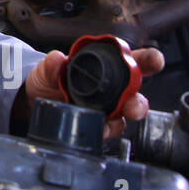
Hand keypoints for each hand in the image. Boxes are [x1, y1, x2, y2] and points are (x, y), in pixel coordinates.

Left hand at [22, 45, 164, 139]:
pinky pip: (108, 131)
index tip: (155, 59)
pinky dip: (105, 131)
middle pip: (136, 96)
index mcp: (107, 68)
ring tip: (114, 119)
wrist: (34, 102)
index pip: (132, 62)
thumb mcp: (46, 70)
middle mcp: (113, 90)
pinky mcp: (98, 126)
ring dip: (123, 121)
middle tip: (134, 106)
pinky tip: (98, 128)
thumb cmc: (49, 81)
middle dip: (139, 103)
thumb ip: (51, 65)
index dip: (148, 59)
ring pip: (125, 117)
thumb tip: (57, 58)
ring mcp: (107, 109)